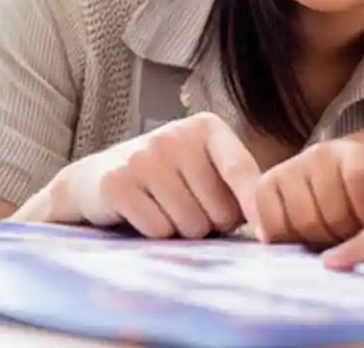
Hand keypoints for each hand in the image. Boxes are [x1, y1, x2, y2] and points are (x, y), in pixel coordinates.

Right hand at [36, 112, 260, 237]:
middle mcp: (176, 136)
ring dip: (180, 231)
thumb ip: (234, 188)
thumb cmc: (164, 181)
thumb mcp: (201, 169)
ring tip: (162, 209)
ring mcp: (144, 157)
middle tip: (184, 207)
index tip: (269, 234)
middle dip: (209, 223)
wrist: (93, 180)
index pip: (241, 170)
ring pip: (190, 225)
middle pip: (219, 211)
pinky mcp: (118, 183)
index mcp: (206, 128)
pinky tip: (140, 214)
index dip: (256, 205)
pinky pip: (159, 231)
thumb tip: (265, 227)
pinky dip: (154, 234)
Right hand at [253, 131, 363, 245]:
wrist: (346, 168)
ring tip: (328, 237)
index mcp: (358, 155)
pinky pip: (271, 224)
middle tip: (348, 238)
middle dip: (343, 237)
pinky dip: (287, 239)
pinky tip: (303, 237)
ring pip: (301, 224)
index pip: (361, 184)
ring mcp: (291, 167)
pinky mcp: (267, 183)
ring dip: (317, 241)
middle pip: (331, 214)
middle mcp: (321, 154)